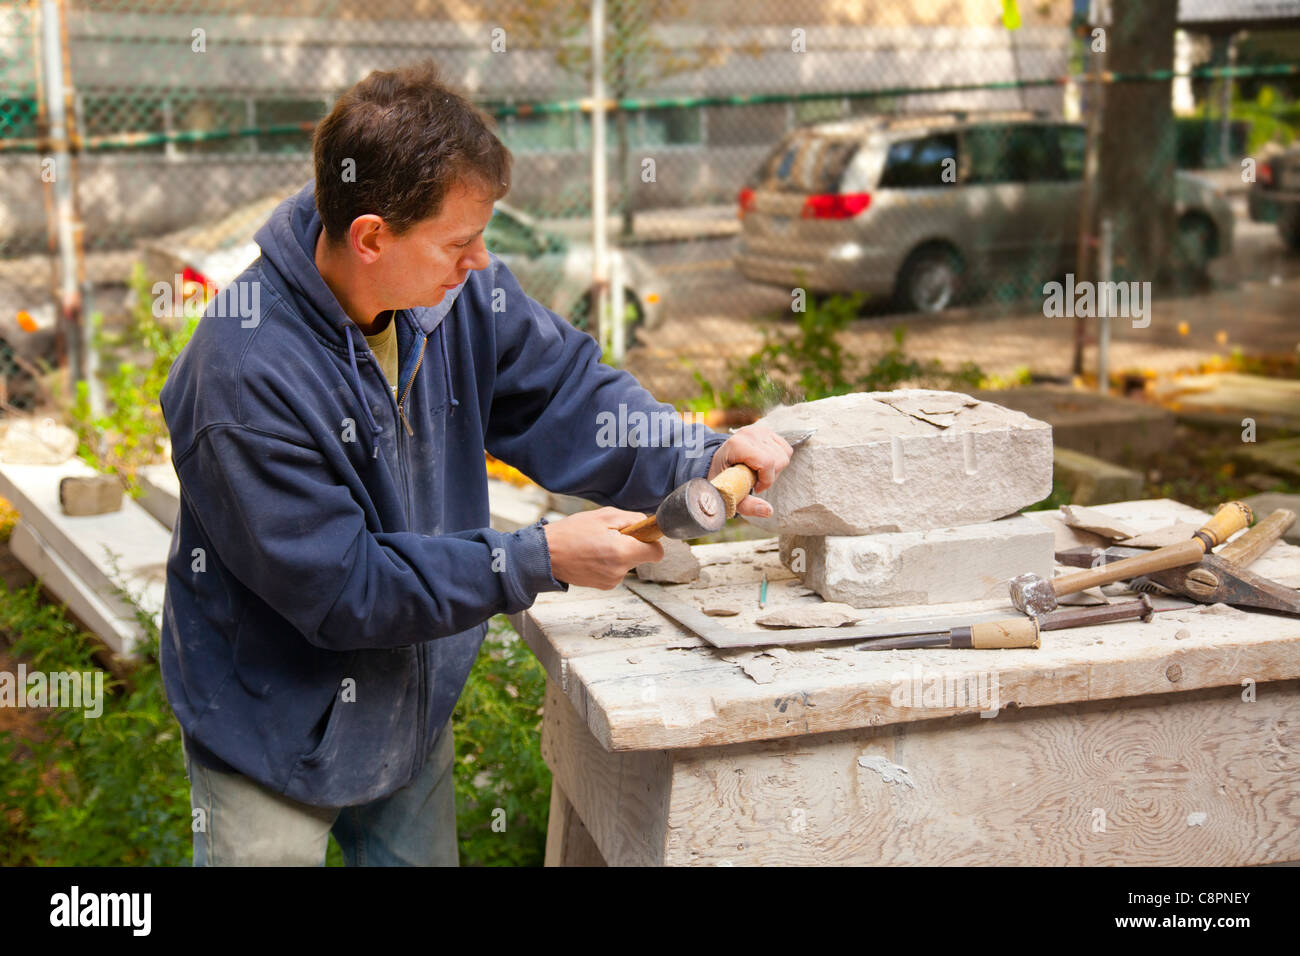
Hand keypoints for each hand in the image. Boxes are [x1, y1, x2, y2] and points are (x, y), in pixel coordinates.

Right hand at [543, 507, 664, 588]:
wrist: (545, 555)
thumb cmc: (571, 533)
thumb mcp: (604, 515)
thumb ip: (632, 519)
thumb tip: (648, 525)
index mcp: (622, 553)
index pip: (656, 553)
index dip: (651, 541)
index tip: (641, 534)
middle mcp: (619, 571)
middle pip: (640, 556)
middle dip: (630, 544)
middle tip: (608, 535)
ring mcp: (611, 581)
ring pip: (627, 563)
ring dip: (618, 553)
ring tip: (595, 544)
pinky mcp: (603, 586)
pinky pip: (616, 570)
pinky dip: (608, 562)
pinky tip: (592, 555)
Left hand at [706, 424, 794, 518]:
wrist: (717, 464)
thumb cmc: (723, 481)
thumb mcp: (731, 497)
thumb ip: (748, 506)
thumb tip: (769, 511)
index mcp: (737, 445)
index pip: (767, 462)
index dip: (766, 480)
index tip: (755, 488)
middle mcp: (749, 434)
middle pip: (779, 460)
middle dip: (770, 476)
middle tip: (755, 481)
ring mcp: (759, 430)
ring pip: (785, 454)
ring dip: (775, 469)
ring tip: (758, 473)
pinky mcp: (767, 431)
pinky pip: (786, 449)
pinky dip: (779, 460)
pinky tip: (764, 465)